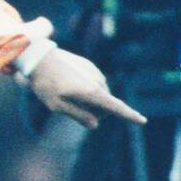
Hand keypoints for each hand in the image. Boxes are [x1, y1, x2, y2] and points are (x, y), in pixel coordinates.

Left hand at [28, 47, 146, 128]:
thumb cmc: (44, 83)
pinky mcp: (88, 65)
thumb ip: (77, 115)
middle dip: (94, 111)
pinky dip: (85, 88)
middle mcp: (97, 80)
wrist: (37, 56)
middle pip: (105, 104)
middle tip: (68, 105)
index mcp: (91, 92)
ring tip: (64, 91)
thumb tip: (95, 124)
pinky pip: (92, 83)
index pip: (115, 107)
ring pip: (98, 93)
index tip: (143, 121)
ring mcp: (94, 71)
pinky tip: (67, 83)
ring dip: (88, 99)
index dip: (129, 116)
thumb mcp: (56, 105)